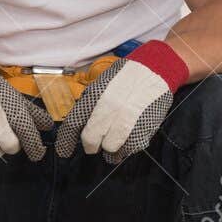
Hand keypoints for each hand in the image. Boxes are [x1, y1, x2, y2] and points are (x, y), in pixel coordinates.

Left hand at [55, 41, 189, 163]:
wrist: (156, 69)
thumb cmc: (127, 76)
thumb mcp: (102, 84)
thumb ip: (90, 105)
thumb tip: (80, 126)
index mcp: (94, 96)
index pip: (73, 124)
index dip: (66, 141)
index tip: (65, 152)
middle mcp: (108, 109)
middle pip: (90, 141)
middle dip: (91, 146)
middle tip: (94, 146)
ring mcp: (125, 121)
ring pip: (109, 149)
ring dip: (110, 147)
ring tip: (115, 139)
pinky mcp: (142, 130)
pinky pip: (128, 149)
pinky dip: (127, 147)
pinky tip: (129, 137)